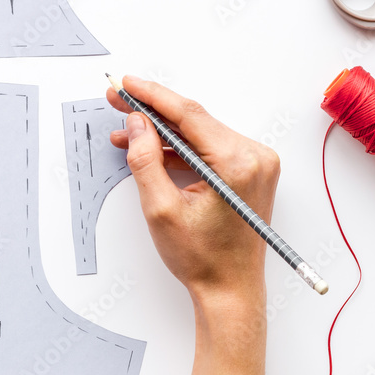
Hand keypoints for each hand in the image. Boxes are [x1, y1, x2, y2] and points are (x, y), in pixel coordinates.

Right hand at [107, 76, 279, 305]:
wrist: (230, 290)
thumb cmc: (203, 259)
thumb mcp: (161, 209)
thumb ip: (145, 160)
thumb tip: (137, 124)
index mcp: (237, 163)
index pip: (189, 115)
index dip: (152, 96)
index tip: (127, 85)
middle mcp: (254, 157)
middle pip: (194, 120)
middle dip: (153, 113)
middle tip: (119, 102)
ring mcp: (255, 164)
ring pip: (199, 133)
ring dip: (163, 133)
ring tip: (127, 133)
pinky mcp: (249, 172)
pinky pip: (209, 148)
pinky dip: (181, 148)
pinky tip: (153, 149)